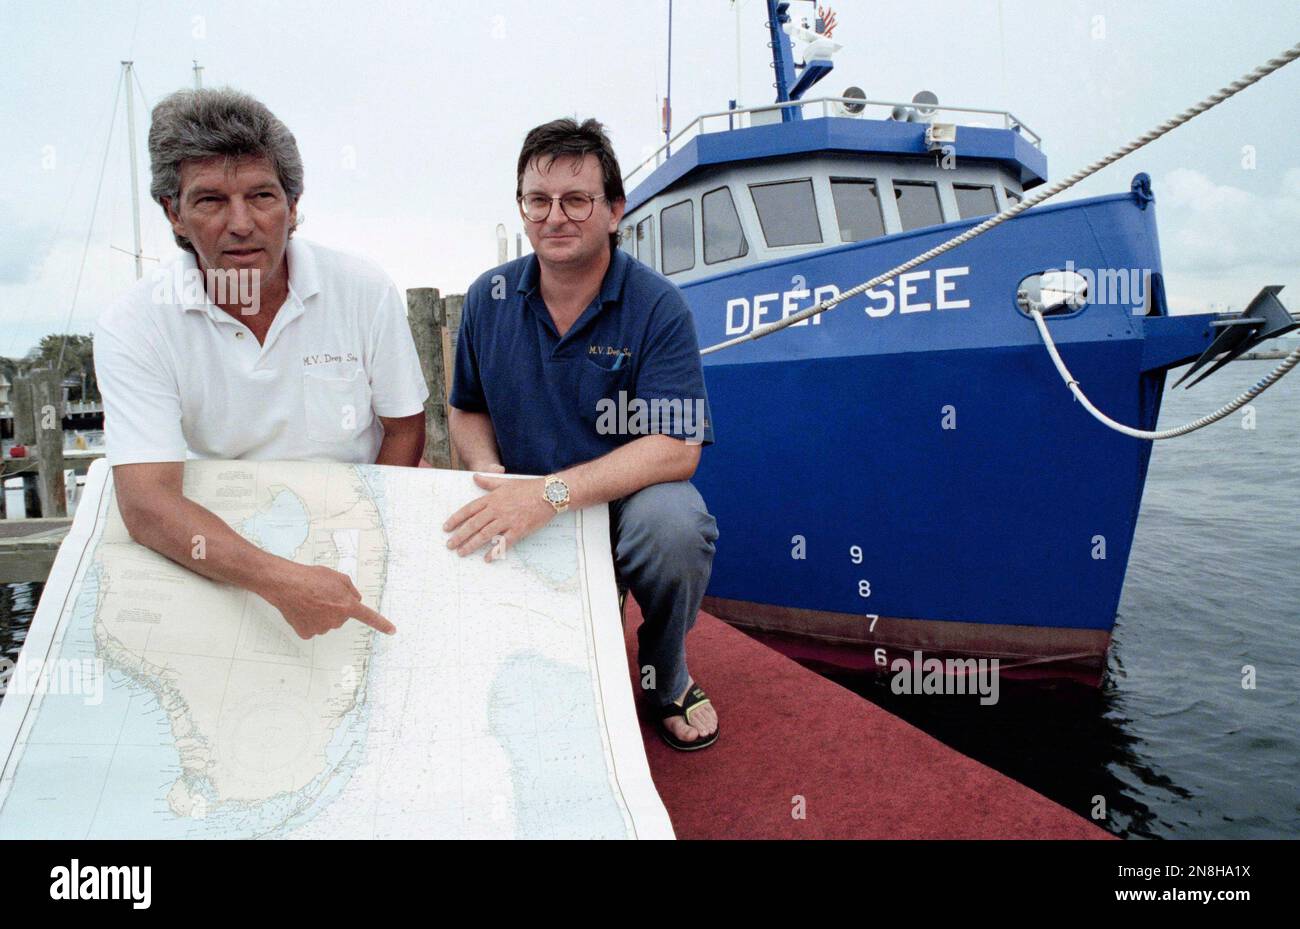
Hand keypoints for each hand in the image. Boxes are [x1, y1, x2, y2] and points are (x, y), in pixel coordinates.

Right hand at [262, 563, 395, 638]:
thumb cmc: (310, 578)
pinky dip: (308, 621)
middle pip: (342, 617)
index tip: (392, 631)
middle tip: (322, 595)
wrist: (286, 584)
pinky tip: (302, 610)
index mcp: (347, 605)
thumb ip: (350, 589)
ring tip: (310, 600)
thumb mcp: (338, 577)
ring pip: (327, 622)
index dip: (381, 624)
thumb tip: (355, 599)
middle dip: (336, 607)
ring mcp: (321, 628)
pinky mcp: (307, 633)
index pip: (369, 617)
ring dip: (321, 613)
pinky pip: (313, 628)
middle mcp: (336, 620)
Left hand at [442, 472, 554, 560]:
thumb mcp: (506, 482)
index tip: (446, 527)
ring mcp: (508, 520)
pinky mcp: (519, 530)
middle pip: (473, 524)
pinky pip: (503, 543)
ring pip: (485, 535)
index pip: (469, 510)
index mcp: (492, 498)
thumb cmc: (528, 487)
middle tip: (450, 545)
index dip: (456, 519)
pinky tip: (486, 558)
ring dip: (471, 545)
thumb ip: (489, 482)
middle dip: (460, 536)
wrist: (549, 494)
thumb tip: (475, 477)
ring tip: (462, 552)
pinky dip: (494, 552)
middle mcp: (497, 509)